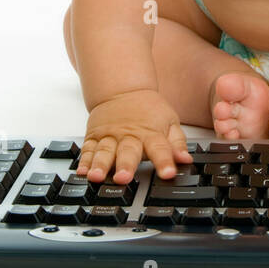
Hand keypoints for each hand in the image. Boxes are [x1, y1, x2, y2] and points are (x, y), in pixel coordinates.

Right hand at [78, 89, 192, 184]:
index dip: (165, 161)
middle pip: (127, 152)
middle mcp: (129, 136)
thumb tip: (186, 160)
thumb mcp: (170, 122)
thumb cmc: (148, 110)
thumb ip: (177, 143)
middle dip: (125, 165)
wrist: (123, 89)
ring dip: (100, 165)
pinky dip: (84, 161)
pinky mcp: (94, 136)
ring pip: (104, 152)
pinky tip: (82, 171)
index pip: (160, 148)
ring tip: (96, 176)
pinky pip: (88, 149)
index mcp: (150, 133)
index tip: (168, 173)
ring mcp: (110, 136)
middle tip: (123, 178)